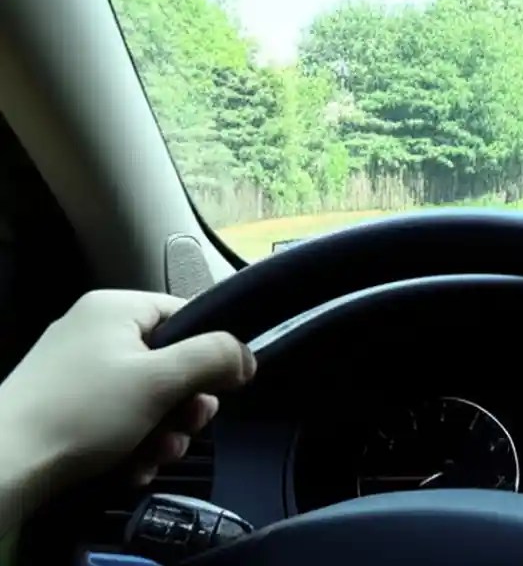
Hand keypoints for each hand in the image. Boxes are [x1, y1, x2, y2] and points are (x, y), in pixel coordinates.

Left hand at [0, 290, 255, 533]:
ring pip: (147, 397)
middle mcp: (94, 332)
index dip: (210, 354)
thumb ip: (214, 358)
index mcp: (115, 308)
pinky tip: (132, 465)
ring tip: (155, 455)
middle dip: (185, 405)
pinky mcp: (65, 406)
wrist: (5, 466)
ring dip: (163, 431)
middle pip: (169, 362)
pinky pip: (118, 417)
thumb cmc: (81, 414)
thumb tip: (247, 355)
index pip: (187, 317)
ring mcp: (76, 371)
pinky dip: (133, 442)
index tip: (217, 390)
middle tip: (185, 428)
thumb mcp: (162, 380)